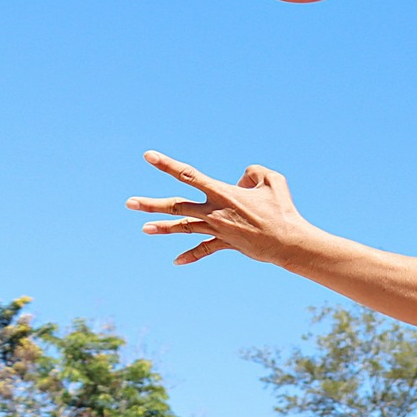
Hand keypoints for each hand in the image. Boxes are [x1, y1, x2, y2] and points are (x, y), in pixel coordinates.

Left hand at [126, 153, 313, 266]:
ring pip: (184, 227)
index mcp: (222, 193)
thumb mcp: (273, 180)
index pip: (188, 175)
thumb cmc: (283, 209)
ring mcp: (217, 229)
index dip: (167, 165)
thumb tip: (240, 178)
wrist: (287, 241)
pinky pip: (205, 249)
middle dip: (151, 204)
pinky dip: (191, 255)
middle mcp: (214, 211)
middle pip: (176, 205)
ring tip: (144, 229)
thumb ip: (254, 171)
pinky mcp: (226, 243)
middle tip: (129, 203)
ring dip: (163, 228)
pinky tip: (176, 261)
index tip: (148, 156)